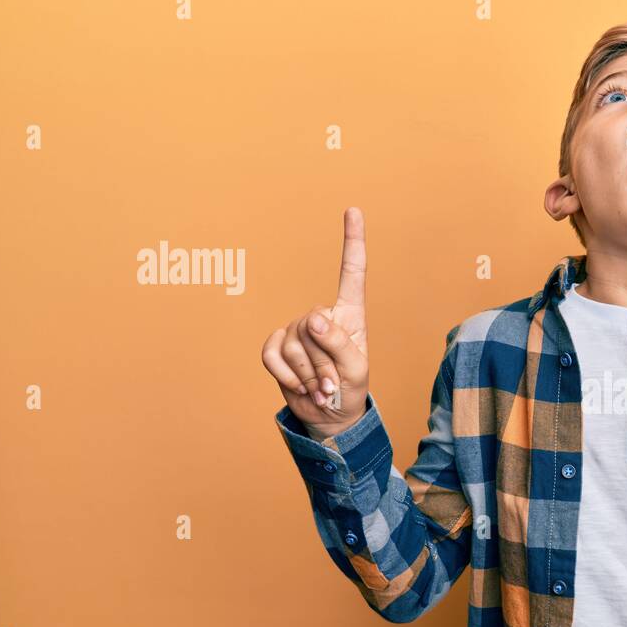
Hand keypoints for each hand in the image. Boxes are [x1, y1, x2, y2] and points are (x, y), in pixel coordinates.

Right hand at [261, 207, 370, 435]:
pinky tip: (301, 387)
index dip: (352, 241)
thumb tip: (313, 317)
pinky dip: (286, 376)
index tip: (353, 210)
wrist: (329, 416)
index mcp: (350, 315)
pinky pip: (271, 355)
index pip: (352, 273)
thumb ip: (339, 343)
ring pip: (292, 344)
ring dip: (308, 374)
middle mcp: (322, 316)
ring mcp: (296, 330)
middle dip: (321, 362)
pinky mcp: (275, 345)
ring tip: (321, 388)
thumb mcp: (355, 369)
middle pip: (311, 326)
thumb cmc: (351, 388)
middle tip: (332, 383)